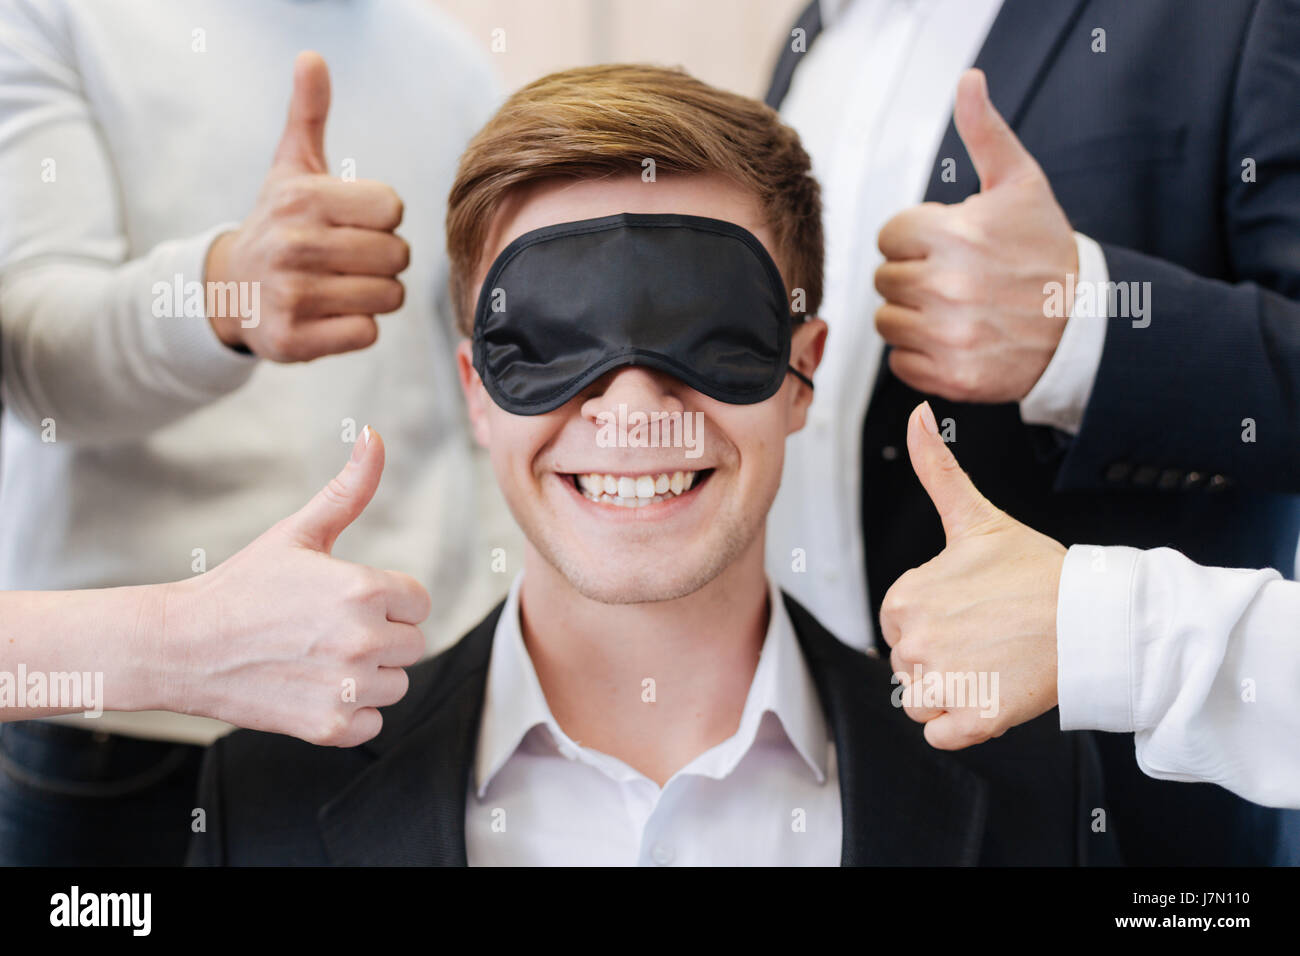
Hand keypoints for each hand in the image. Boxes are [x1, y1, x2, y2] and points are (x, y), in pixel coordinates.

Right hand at [159, 427, 431, 746]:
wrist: (183, 647)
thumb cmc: (243, 586)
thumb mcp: (298, 532)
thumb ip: (348, 489)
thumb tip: (374, 435)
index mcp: (365, 588)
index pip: (418, 601)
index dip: (386, 600)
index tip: (346, 601)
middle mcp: (364, 638)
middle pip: (411, 644)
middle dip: (379, 637)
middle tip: (326, 630)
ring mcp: (348, 686)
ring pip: (395, 684)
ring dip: (367, 676)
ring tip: (318, 658)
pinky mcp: (331, 726)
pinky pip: (374, 723)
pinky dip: (350, 712)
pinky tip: (313, 689)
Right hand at [205, 51, 408, 360]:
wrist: (228, 290)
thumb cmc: (278, 223)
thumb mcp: (290, 168)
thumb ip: (307, 114)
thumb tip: (312, 57)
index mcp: (302, 198)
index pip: (393, 208)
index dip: (381, 218)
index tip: (350, 221)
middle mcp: (293, 246)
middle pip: (397, 255)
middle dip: (382, 259)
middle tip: (346, 259)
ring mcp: (291, 296)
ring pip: (388, 297)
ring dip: (373, 295)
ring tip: (337, 286)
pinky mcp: (293, 341)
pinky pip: (367, 333)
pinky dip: (356, 328)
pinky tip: (328, 315)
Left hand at [874, 69, 1077, 402]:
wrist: (1085, 323)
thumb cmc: (1046, 250)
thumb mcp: (1020, 183)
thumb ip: (985, 132)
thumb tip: (970, 83)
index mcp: (958, 235)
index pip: (889, 235)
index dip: (915, 237)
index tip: (947, 243)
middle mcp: (950, 287)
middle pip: (884, 278)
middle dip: (913, 274)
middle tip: (953, 277)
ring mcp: (951, 336)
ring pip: (887, 321)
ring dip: (911, 315)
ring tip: (951, 308)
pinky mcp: (953, 376)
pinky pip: (901, 363)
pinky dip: (920, 356)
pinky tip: (953, 339)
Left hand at [879, 401, 1064, 748]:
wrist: (1094, 617)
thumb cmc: (1038, 571)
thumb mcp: (976, 516)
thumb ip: (935, 469)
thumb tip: (917, 415)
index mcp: (903, 599)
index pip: (896, 622)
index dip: (933, 618)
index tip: (970, 608)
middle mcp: (912, 644)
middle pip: (907, 662)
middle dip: (942, 653)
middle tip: (989, 633)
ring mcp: (942, 685)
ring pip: (920, 699)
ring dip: (950, 689)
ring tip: (992, 661)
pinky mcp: (972, 721)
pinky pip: (939, 733)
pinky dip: (960, 723)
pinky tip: (990, 694)